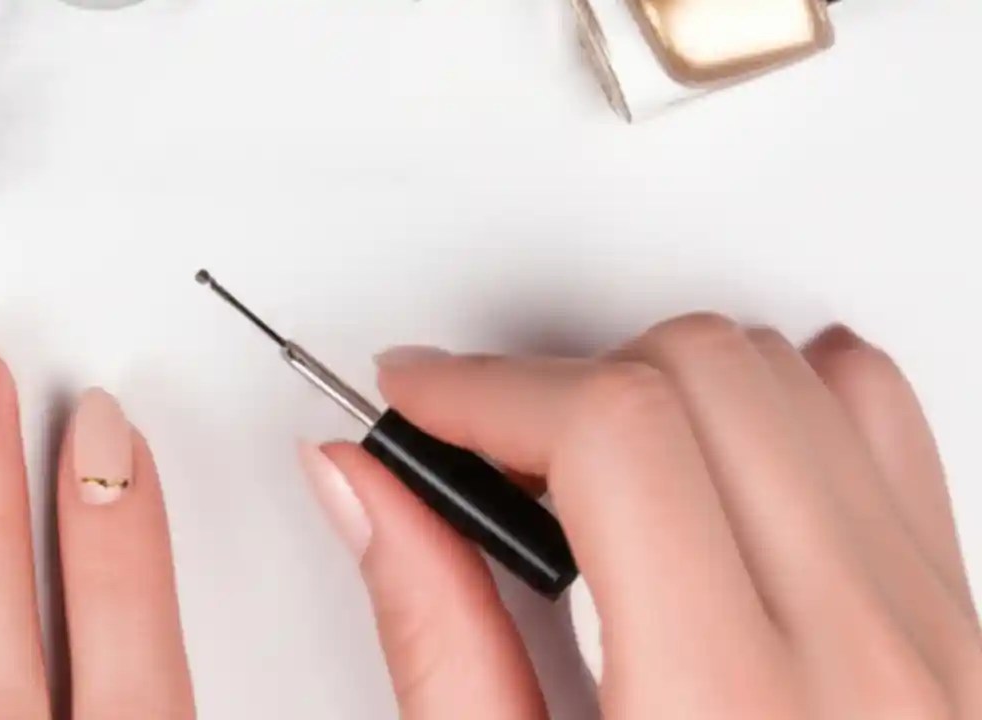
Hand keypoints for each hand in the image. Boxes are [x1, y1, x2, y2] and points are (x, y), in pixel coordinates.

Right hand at [299, 317, 980, 718]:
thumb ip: (435, 633)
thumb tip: (366, 491)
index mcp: (733, 711)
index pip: (614, 433)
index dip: (485, 386)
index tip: (420, 397)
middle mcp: (868, 655)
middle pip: (705, 372)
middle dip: (560, 378)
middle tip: (484, 441)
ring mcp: (940, 635)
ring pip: (799, 376)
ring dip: (662, 378)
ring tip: (584, 456)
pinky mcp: (963, 628)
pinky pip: (887, 426)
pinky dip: (785, 396)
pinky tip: (714, 448)